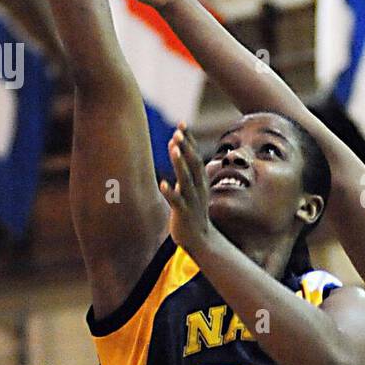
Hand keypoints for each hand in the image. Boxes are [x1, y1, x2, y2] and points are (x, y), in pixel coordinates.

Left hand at [160, 126, 213, 257]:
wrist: (201, 240)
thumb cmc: (192, 212)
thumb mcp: (191, 189)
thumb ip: (186, 172)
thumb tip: (178, 154)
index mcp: (200, 181)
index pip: (195, 156)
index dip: (190, 140)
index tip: (182, 123)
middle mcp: (198, 188)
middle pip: (194, 164)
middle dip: (186, 147)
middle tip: (177, 131)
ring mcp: (193, 201)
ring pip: (187, 179)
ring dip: (180, 163)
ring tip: (173, 147)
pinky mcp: (185, 214)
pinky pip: (178, 202)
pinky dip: (171, 192)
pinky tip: (163, 183)